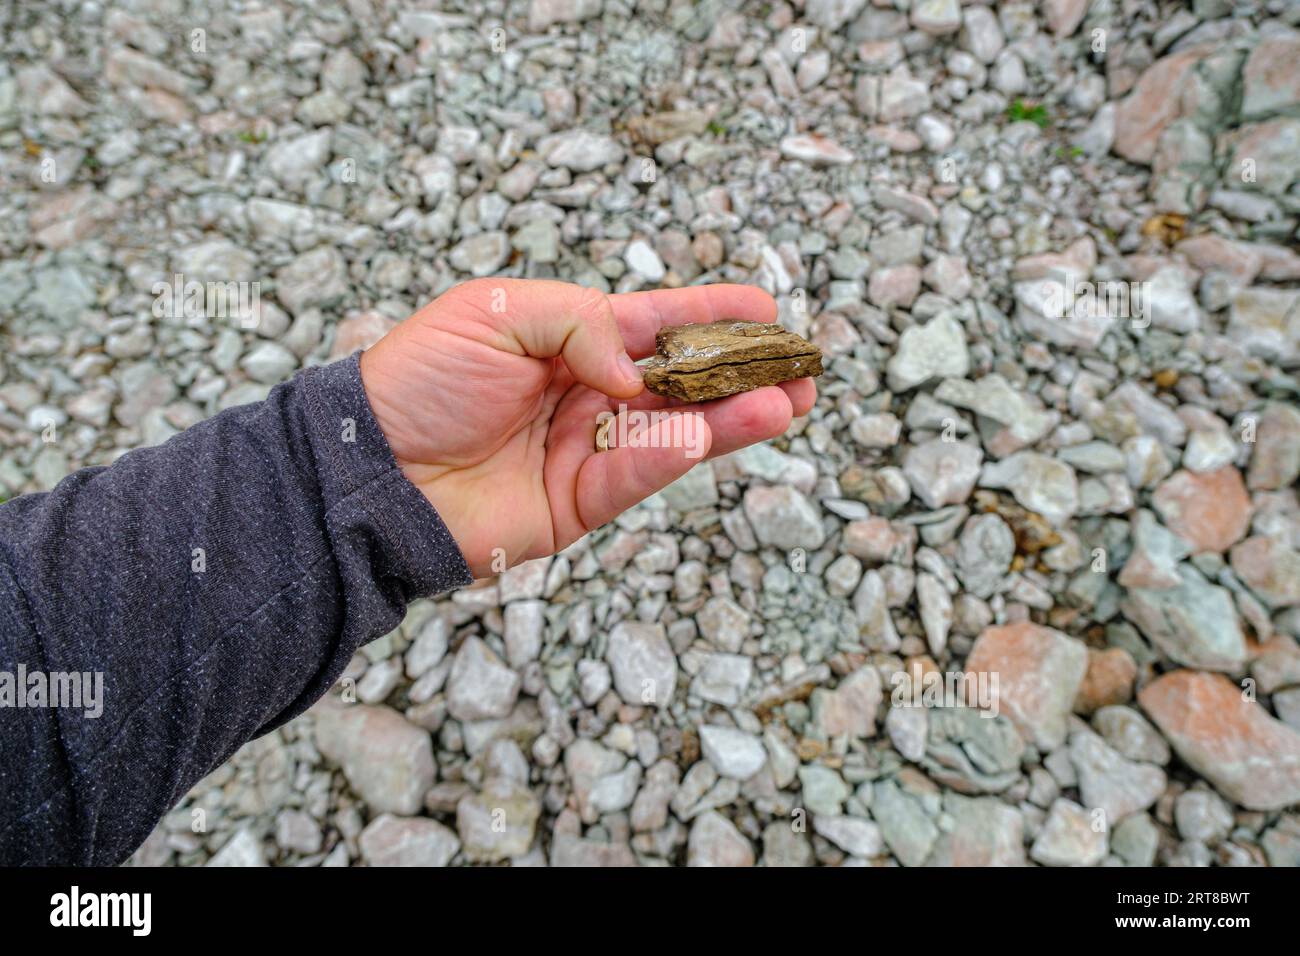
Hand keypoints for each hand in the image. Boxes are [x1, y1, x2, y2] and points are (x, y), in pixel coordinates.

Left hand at [359, 278, 816, 577]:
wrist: (367, 466)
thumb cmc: (419, 379)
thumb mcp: (495, 312)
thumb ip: (579, 323)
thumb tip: (637, 368)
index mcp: (568, 342)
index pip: (655, 324)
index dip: (711, 316)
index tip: (766, 310)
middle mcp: (587, 395)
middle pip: (682, 382)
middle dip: (743, 374)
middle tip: (801, 368)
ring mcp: (585, 451)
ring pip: (675, 431)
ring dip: (732, 418)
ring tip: (788, 402)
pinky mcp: (576, 504)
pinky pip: (635, 474)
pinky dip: (673, 454)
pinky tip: (711, 434)